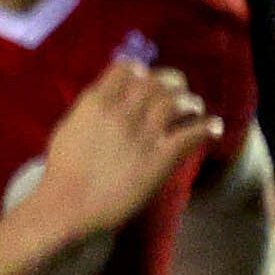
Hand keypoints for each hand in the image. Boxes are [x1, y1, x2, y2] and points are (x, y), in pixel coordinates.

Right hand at [20, 59, 217, 244]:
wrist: (67, 206)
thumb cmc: (62, 172)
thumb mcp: (68, 129)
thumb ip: (90, 110)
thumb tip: (108, 98)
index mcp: (96, 102)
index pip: (128, 68)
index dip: (141, 71)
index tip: (145, 79)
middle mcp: (122, 111)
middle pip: (159, 81)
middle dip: (172, 83)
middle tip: (177, 92)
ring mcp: (144, 133)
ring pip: (179, 101)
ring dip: (191, 103)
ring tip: (194, 110)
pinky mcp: (161, 157)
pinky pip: (194, 133)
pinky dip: (208, 127)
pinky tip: (213, 128)